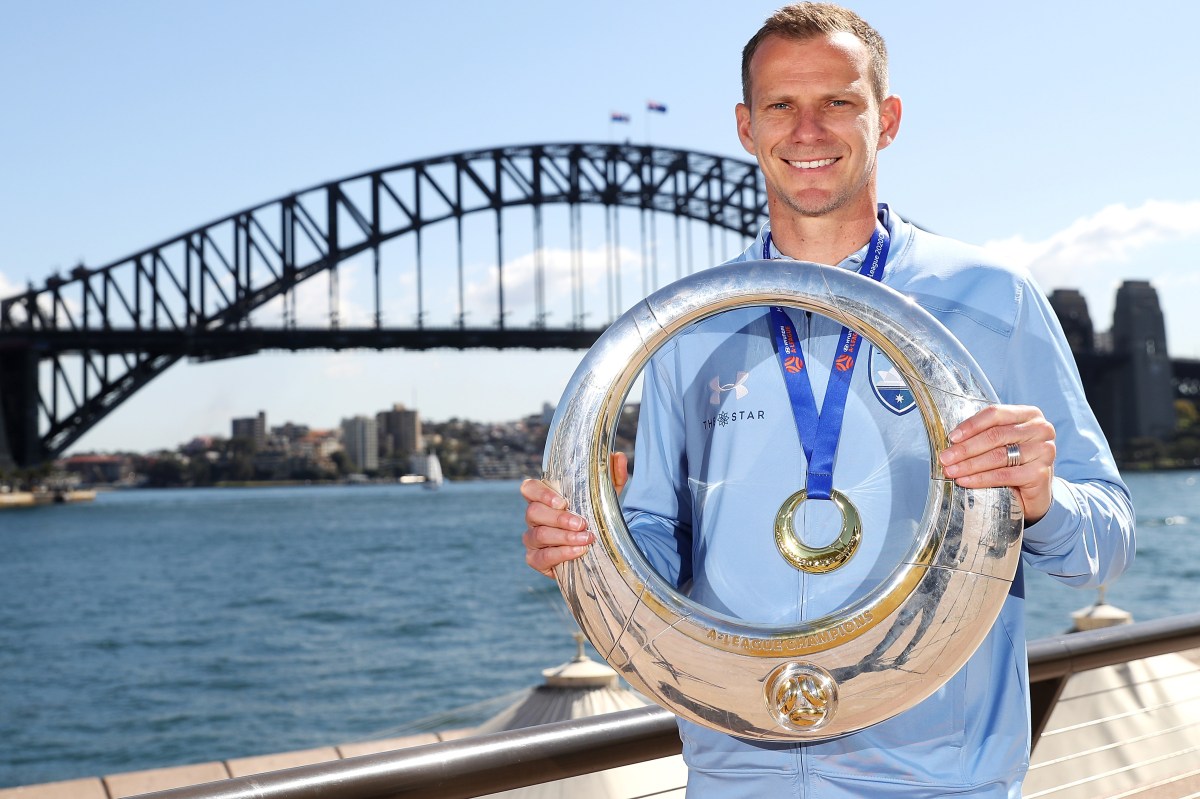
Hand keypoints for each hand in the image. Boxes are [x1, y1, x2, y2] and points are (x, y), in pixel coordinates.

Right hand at [521, 453, 628, 577]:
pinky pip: (541, 558)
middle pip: (533, 512)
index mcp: (544, 497)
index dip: (541, 494)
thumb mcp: (605, 496)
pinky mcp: (535, 559)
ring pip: (538, 535)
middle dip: (559, 519)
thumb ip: (611, 476)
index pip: (529, 488)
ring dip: (563, 537)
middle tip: (582, 523)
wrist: (597, 548)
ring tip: (586, 539)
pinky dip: (561, 554)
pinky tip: (579, 552)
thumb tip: (617, 456)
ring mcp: (532, 539)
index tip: (563, 502)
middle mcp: (534, 517)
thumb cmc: (594, 516)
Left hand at [938, 405, 1054, 524]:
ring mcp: (1044, 451)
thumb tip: (951, 440)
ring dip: (970, 464)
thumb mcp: (1001, 441)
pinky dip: (981, 479)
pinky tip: (965, 481)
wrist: (1035, 491)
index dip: (971, 425)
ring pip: (998, 456)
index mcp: (1028, 414)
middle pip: (995, 436)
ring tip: (951, 471)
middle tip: (945, 458)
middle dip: (965, 448)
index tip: (951, 438)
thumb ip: (983, 434)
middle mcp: (1040, 429)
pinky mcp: (1041, 474)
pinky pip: (1004, 475)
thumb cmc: (1013, 461)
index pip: (995, 414)